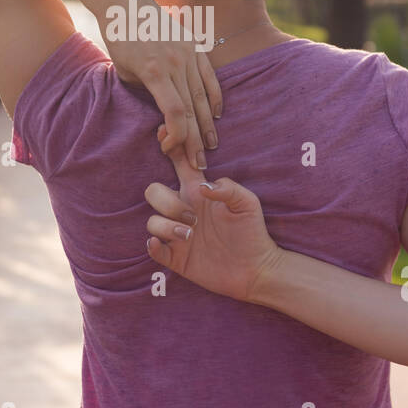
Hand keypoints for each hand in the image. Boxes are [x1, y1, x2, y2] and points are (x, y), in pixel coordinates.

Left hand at [106, 3, 221, 170]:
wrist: (126, 4)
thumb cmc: (120, 41)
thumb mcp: (125, 73)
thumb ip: (147, 94)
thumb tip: (164, 117)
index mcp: (154, 71)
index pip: (175, 112)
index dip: (176, 135)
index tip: (168, 147)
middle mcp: (175, 63)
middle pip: (192, 109)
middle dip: (194, 140)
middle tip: (198, 164)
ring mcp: (188, 53)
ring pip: (203, 96)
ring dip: (207, 124)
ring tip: (210, 146)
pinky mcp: (195, 47)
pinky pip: (209, 77)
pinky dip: (214, 97)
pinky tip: (215, 116)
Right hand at [144, 137, 282, 302]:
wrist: (256, 268)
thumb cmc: (252, 232)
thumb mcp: (247, 203)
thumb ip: (228, 188)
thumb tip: (203, 186)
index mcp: (198, 193)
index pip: (179, 165)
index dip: (169, 149)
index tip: (164, 138)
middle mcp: (184, 210)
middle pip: (154, 192)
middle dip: (167, 202)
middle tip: (193, 217)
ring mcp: (178, 235)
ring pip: (152, 221)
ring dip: (165, 226)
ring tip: (189, 235)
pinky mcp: (177, 258)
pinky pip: (154, 249)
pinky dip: (153, 246)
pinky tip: (162, 245)